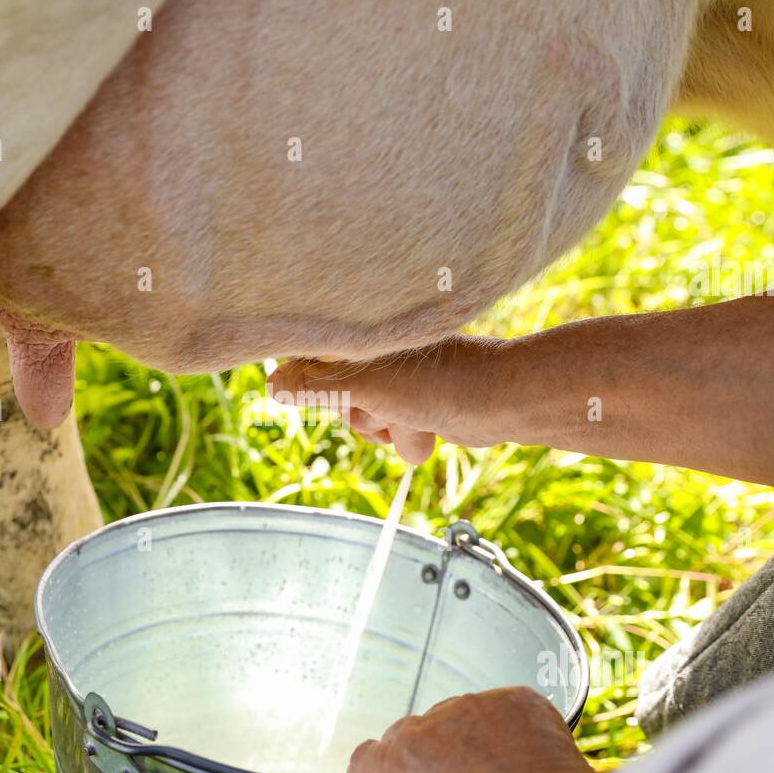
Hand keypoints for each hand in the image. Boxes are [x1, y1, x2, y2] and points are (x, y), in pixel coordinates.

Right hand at [269, 336, 516, 463]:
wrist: (502, 403)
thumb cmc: (439, 384)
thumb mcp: (366, 385)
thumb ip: (317, 385)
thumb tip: (271, 384)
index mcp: (366, 334)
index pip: (315, 360)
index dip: (318, 383)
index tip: (338, 392)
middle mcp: (381, 353)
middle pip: (338, 398)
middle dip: (360, 413)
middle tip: (384, 406)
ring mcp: (402, 381)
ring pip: (366, 421)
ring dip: (386, 430)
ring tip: (413, 417)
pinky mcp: (420, 405)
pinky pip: (394, 432)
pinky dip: (408, 438)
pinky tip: (430, 431)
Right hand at [347, 686, 601, 772]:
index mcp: (394, 764)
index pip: (365, 756)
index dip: (381, 769)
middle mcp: (425, 726)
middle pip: (412, 732)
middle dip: (429, 752)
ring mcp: (470, 705)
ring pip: (458, 715)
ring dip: (468, 734)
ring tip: (496, 769)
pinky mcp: (511, 697)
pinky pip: (500, 706)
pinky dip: (506, 725)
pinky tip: (519, 753)